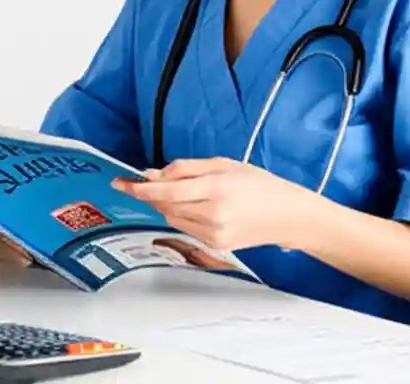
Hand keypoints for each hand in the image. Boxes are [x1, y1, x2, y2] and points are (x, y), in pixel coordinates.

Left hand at [111, 157, 319, 251]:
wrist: (287, 216)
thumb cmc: (259, 185)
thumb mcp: (224, 164)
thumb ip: (187, 168)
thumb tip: (154, 174)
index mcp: (217, 188)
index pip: (167, 191)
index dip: (141, 188)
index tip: (122, 183)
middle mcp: (214, 214)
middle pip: (165, 205)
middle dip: (150, 194)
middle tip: (139, 183)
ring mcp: (214, 234)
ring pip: (172, 217)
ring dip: (165, 204)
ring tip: (177, 192)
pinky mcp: (215, 245)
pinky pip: (185, 228)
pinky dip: (180, 215)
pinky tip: (192, 206)